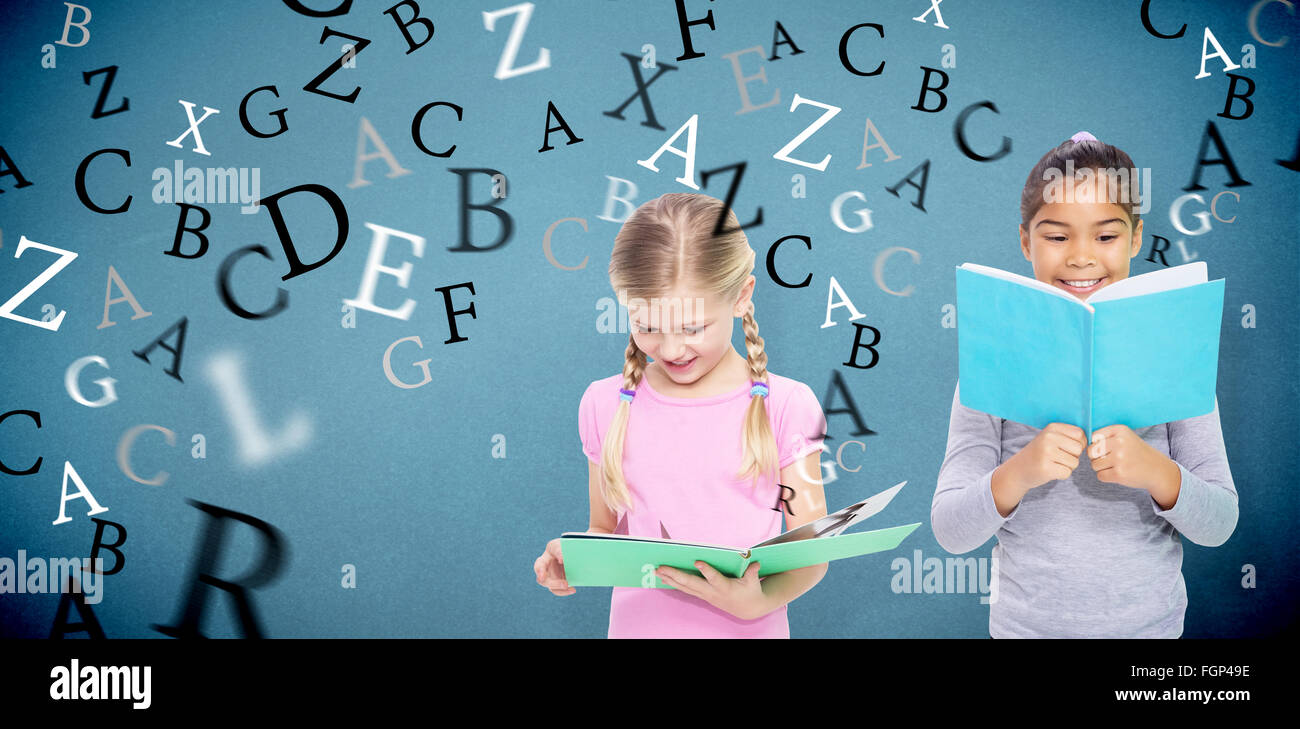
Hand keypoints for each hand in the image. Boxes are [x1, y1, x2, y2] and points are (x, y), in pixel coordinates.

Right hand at [534, 538, 574, 595]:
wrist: (568, 552)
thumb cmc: (560, 547)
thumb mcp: (558, 545)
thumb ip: (558, 549)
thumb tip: (561, 559)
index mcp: (543, 561)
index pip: (539, 566)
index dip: (540, 572)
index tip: (543, 576)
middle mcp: (545, 572)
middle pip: (544, 581)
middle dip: (554, 583)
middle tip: (565, 584)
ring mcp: (551, 579)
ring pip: (552, 588)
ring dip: (560, 590)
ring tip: (572, 588)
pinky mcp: (559, 583)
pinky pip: (560, 590)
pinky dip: (566, 591)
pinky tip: (573, 589)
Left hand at [655, 561, 770, 620]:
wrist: (748, 609)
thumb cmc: (751, 591)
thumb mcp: (754, 582)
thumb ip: (752, 572)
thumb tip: (755, 563)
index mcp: (725, 587)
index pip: (714, 578)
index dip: (706, 570)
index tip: (697, 561)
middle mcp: (712, 592)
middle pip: (692, 583)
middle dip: (676, 575)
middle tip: (662, 567)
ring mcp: (705, 595)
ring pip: (685, 587)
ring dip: (670, 579)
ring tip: (657, 571)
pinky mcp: (702, 595)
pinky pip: (685, 589)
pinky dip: (674, 583)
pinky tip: (664, 578)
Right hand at [1006, 422, 1086, 490]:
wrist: (1018, 469)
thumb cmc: (1040, 454)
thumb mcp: (1050, 438)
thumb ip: (1069, 436)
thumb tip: (1095, 441)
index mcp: (1052, 428)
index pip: (1080, 434)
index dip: (1079, 444)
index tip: (1068, 448)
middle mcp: (1048, 438)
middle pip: (1078, 449)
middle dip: (1073, 456)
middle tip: (1059, 457)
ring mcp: (1046, 453)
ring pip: (1075, 462)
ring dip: (1067, 466)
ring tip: (1053, 464)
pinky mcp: (1046, 468)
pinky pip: (1067, 473)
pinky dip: (1062, 474)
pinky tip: (1050, 471)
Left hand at [1089, 425, 1180, 507]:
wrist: (1158, 470)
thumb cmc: (1137, 453)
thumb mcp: (1125, 437)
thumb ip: (1106, 437)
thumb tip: (1081, 443)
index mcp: (1121, 430)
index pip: (1094, 437)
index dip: (1097, 445)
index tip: (1108, 449)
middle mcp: (1120, 442)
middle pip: (1091, 451)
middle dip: (1096, 457)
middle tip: (1109, 459)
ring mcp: (1120, 459)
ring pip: (1094, 464)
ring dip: (1101, 468)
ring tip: (1115, 466)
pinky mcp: (1119, 474)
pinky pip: (1100, 476)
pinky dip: (1105, 476)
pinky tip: (1117, 473)